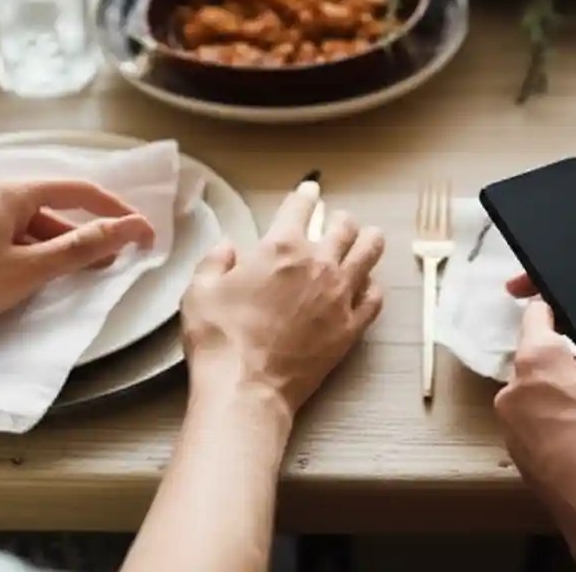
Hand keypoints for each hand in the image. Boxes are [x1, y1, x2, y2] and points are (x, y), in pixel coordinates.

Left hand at [0, 180, 154, 328]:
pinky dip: (31, 252)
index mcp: (11, 192)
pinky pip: (7, 235)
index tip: (142, 234)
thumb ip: (80, 249)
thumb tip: (127, 229)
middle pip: (54, 209)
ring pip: (29, 226)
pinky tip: (32, 277)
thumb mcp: (27, 270)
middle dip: (87, 234)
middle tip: (113, 264)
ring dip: (58, 247)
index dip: (115, 212)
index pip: (78, 190)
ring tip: (76, 276)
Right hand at [181, 187, 384, 414]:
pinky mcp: (351, 327)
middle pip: (344, 226)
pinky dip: (372, 287)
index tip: (311, 190)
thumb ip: (215, 261)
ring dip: (368, 241)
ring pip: (369, 253)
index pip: (300, 207)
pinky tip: (367, 287)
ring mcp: (340, 295)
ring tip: (367, 238)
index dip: (306, 194)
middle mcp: (318, 263)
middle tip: (336, 221)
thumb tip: (228, 247)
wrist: (246, 386)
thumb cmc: (219, 336)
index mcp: (281, 247)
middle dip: (340, 219)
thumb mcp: (200, 290)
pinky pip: (375, 298)